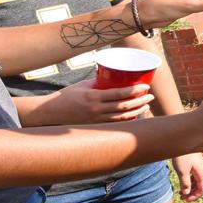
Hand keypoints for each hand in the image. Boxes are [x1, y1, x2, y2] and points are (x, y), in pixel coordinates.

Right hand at [30, 80, 154, 125]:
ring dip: (137, 111)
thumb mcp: (82, 85)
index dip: (134, 90)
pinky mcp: (95, 126)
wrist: (51, 112)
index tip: (145, 86)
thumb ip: (98, 83)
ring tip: (146, 106)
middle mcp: (96, 109)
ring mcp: (96, 120)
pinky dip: (127, 120)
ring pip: (122, 117)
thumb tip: (113, 77)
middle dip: (140, 101)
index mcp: (93, 96)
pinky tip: (135, 116)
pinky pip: (115, 123)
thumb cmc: (67, 95)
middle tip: (150, 97)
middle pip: (124, 106)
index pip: (119, 93)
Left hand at [172, 152, 202, 201]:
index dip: (195, 196)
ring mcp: (201, 168)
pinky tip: (183, 183)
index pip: (202, 190)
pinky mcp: (197, 165)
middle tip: (182, 198)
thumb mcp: (182, 171)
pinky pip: (196, 177)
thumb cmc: (183, 155)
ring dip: (191, 188)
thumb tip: (186, 193)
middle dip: (192, 194)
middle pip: (201, 187)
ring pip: (198, 182)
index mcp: (202, 174)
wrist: (183, 141)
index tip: (186, 199)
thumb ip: (185, 183)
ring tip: (181, 192)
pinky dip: (190, 182)